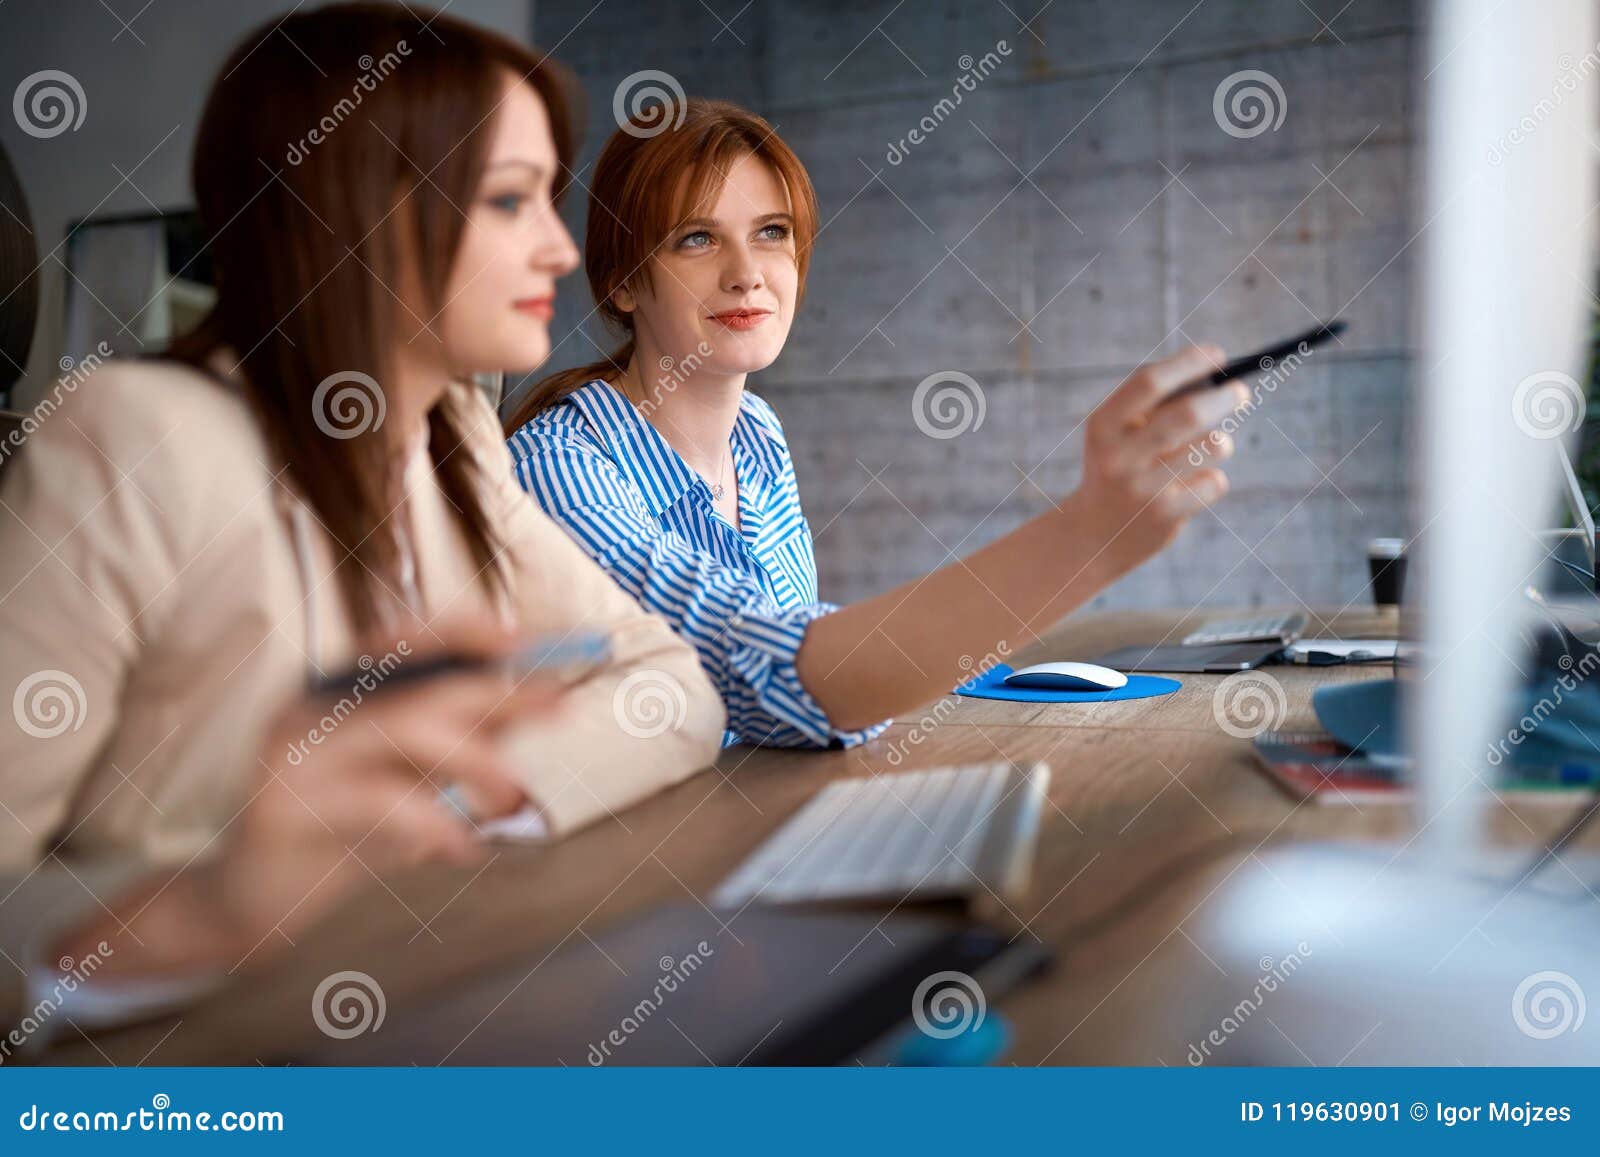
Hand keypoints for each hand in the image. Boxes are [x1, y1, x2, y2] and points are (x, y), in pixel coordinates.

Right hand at [213, 620, 565, 954]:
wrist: (255, 900)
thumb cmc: (344, 831)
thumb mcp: (409, 779)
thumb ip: (460, 739)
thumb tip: (542, 700)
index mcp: (337, 687)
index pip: (407, 639)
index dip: (468, 633)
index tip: (524, 641)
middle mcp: (312, 705)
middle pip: (416, 683)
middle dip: (497, 693)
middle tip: (561, 708)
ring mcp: (292, 750)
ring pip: (398, 728)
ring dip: (472, 758)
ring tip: (512, 797)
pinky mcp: (282, 806)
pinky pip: (374, 802)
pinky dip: (431, 822)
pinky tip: (460, 847)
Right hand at [1074, 345, 1246, 573]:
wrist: (1092, 537)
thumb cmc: (1116, 469)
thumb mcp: (1118, 435)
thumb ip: (1155, 406)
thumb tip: (1214, 378)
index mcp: (1103, 426)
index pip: (1150, 382)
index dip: (1189, 363)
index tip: (1218, 354)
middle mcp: (1119, 456)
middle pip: (1188, 413)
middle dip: (1224, 397)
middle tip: (1240, 392)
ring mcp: (1143, 488)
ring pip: (1212, 446)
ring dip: (1220, 442)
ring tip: (1211, 447)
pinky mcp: (1166, 516)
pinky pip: (1214, 482)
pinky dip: (1211, 480)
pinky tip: (1190, 489)